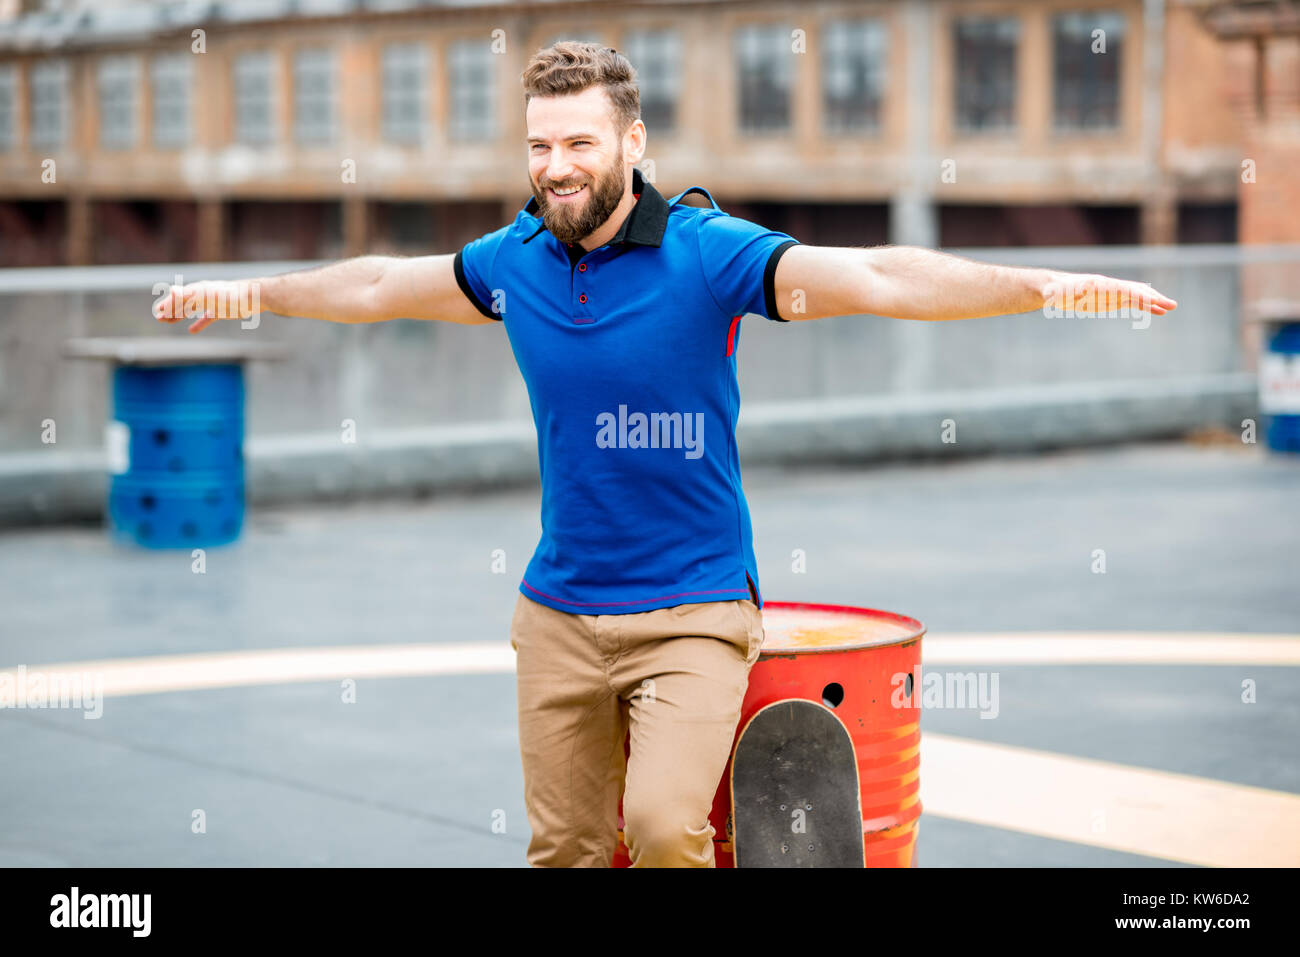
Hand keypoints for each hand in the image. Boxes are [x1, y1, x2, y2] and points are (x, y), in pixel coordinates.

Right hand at [153, 280, 260, 333]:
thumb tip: (171, 290)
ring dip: (180, 315)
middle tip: (158, 318)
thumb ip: (190, 294)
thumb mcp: (209, 295)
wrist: (254, 297)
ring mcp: (213, 303)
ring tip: (168, 321)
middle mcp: (204, 295)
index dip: (168, 304)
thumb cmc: (231, 295)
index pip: (179, 297)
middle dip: (171, 309)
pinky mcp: (222, 311)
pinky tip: (192, 330)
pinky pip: (207, 318)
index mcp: (199, 290)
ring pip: (193, 309)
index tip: (157, 312)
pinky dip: (199, 323)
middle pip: (184, 302)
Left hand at [1042, 272, 1176, 317]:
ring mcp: (1112, 293)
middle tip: (1171, 305)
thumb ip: (1060, 293)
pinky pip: (1132, 303)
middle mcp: (1109, 286)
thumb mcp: (1055, 293)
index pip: (1123, 289)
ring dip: (1154, 302)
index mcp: (1098, 284)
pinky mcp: (1112, 300)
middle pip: (1135, 290)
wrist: (1054, 289)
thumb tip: (1060, 293)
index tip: (1152, 301)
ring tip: (1170, 308)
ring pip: (1137, 296)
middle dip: (1152, 297)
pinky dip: (1145, 307)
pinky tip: (1157, 312)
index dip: (1137, 295)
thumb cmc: (1054, 291)